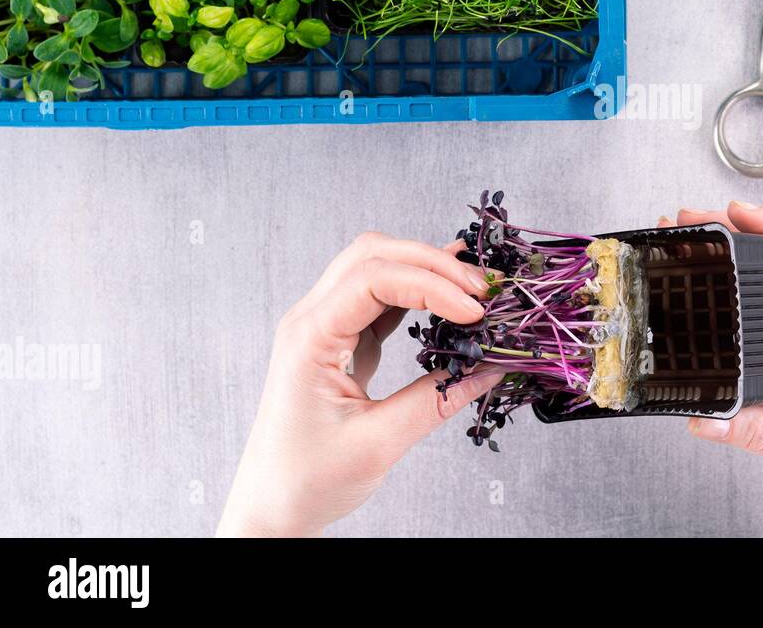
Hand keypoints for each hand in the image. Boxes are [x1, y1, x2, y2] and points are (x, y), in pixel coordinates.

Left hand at [217, 233, 502, 536]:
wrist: (271, 507)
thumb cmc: (307, 480)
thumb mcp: (379, 442)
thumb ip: (437, 399)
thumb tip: (490, 368)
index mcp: (309, 338)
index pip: (374, 280)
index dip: (431, 286)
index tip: (473, 312)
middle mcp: (312, 320)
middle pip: (374, 255)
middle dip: (432, 263)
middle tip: (482, 290)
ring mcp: (325, 327)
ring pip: (377, 266)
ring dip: (427, 271)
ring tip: (474, 291)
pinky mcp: (341, 341)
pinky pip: (381, 297)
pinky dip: (418, 292)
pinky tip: (449, 299)